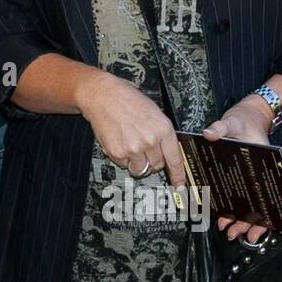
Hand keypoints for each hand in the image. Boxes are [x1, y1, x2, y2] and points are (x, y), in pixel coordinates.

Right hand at [78, 68, 185, 187]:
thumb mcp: (154, 113)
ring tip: (130, 145)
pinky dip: (123, 158)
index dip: (178, 175)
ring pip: (141, 169)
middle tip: (143, 148)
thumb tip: (167, 153)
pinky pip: (124, 165)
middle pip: (157, 166)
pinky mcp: (117, 153)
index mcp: (163, 129)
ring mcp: (133, 148)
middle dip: (152, 161)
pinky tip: (119, 141)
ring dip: (137, 162)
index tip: (179, 185)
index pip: (175, 159)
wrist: (103, 95)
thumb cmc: (128, 100)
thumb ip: (162, 134)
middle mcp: (150, 141)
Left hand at [202, 96, 272, 241]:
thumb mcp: (231, 123)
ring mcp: (250, 177)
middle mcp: (258, 174)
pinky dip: (236, 209)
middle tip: (234, 232)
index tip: (254, 223)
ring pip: (250, 204)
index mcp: (263, 163)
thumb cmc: (243, 122)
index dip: (262, 210)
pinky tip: (228, 219)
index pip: (264, 191)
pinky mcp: (241, 177)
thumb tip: (210, 134)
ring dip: (242, 220)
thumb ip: (220, 128)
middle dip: (248, 221)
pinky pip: (241, 197)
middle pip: (258, 203)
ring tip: (230, 231)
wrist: (247, 118)